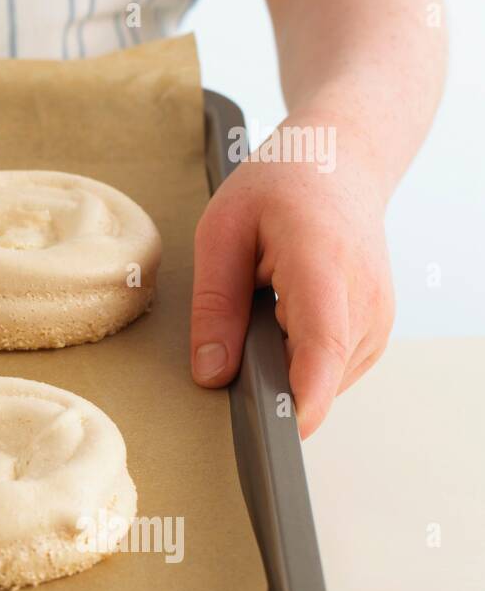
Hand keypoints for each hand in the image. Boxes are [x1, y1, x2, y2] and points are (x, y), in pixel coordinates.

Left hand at [189, 136, 394, 437]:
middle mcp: (365, 298)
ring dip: (283, 359)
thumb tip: (211, 373)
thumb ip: (214, 305)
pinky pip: (328, 369)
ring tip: (271, 301)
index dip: (304, 395)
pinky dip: (300, 353)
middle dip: (268, 371)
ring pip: (320, 378)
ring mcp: (378, 319)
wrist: (340, 161)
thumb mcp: (222, 232)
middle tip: (243, 315)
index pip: (322, 345)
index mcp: (324, 264)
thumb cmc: (281, 185)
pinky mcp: (376, 332)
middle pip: (315, 372)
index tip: (283, 429)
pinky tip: (288, 313)